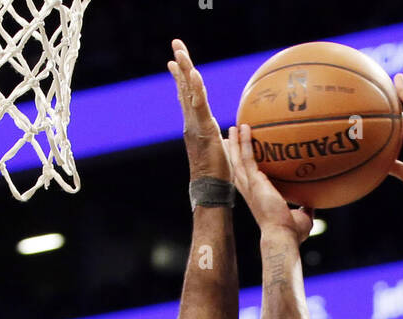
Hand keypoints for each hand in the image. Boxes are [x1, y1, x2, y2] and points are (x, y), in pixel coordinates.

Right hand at [168, 38, 229, 179]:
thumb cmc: (218, 176)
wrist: (211, 190)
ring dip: (185, 70)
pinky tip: (193, 73)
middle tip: (175, 45)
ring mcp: (195, 125)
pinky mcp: (203, 130)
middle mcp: (191, 122)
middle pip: (184, 88)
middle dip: (180, 66)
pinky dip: (196, 89)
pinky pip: (199, 105)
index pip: (187, 97)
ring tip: (179, 52)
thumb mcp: (221, 151)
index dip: (182, 79)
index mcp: (195, 125)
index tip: (175, 62)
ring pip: (188, 93)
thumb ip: (222, 140)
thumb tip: (228, 137)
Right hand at [228, 123, 313, 242]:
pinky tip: (245, 128)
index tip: (238, 159)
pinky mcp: (254, 182)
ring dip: (236, 143)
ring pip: (238, 159)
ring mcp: (250, 186)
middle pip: (237, 168)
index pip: (246, 182)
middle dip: (233, 153)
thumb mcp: (301, 218)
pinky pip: (247, 157)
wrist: (282, 236)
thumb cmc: (290, 234)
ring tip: (235, 127)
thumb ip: (304, 208)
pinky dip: (245, 142)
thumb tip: (313, 203)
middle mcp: (250, 192)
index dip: (241, 170)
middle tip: (229, 138)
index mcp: (257, 199)